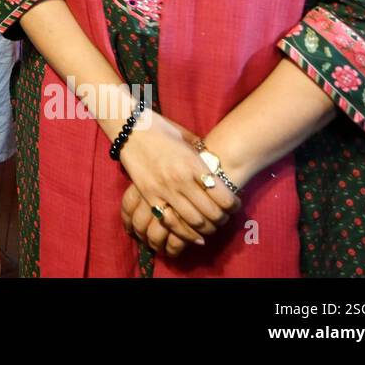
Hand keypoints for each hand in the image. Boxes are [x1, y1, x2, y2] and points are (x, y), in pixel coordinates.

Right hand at [116, 111, 240, 250]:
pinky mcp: (149, 195)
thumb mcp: (187, 139)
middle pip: (211, 212)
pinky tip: (193, 236)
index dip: (234, 206)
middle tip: (224, 218)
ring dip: (206, 229)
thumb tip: (218, 165)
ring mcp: (164, 189)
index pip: (223, 196)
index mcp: (194, 164)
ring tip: (210, 227)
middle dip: (222, 220)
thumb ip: (202, 154)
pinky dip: (184, 233)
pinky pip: (170, 221)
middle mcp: (181, 179)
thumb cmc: (161, 129)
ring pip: (193, 221)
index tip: (235, 206)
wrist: (129, 128)